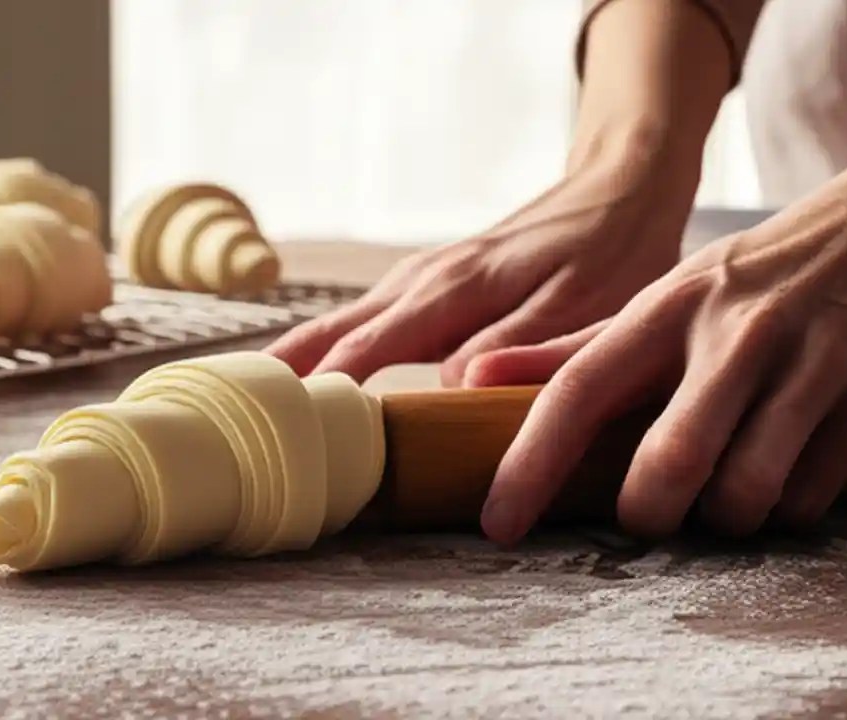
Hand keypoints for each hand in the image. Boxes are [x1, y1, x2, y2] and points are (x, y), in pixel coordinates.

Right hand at [266, 144, 696, 383]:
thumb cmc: (607, 254)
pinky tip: (306, 378)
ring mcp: (414, 278)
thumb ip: (515, 347)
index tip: (280, 435)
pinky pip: (356, 321)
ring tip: (243, 410)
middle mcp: (417, 281)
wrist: (617, 189)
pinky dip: (321, 349)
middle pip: (327, 334)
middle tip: (229, 425)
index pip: (364, 347)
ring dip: (290, 364)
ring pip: (334, 325)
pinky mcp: (422, 284)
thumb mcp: (581, 307)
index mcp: (449, 290)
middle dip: (277, 378)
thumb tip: (448, 388)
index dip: (320, 393)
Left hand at [472, 154, 846, 541]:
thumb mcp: (654, 304)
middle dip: (646, 511)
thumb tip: (468, 378)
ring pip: (746, 492)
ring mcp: (810, 364)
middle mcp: (733, 333)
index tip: (499, 525)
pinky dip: (783, 509)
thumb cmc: (737, 289)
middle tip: (643, 515)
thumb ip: (567, 351)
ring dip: (720, 518)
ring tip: (719, 494)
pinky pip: (809, 499)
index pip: (577, 391)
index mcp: (663, 310)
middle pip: (671, 459)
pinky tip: (780, 474)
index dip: (530, 464)